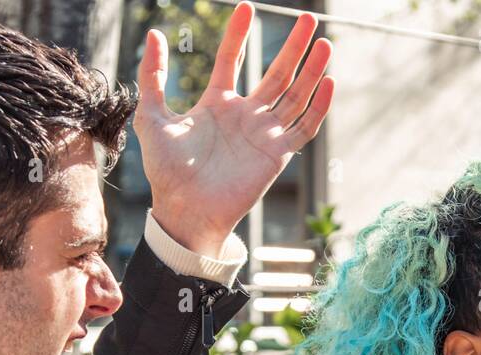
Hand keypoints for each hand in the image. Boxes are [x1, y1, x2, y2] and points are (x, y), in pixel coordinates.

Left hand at [134, 2, 334, 257]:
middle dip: (293, 46)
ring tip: (324, 42)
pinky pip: (303, 128)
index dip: (239, 35)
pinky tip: (329, 83)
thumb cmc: (166, 171)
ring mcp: (263, 135)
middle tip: (310, 18)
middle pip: (277, 73)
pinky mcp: (277, 155)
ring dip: (311, 71)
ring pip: (295, 96)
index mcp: (217, 105)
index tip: (247, 8)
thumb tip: (154, 35)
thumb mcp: (152, 117)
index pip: (233, 60)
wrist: (185, 210)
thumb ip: (152, 77)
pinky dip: (318, 107)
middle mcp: (245, 116)